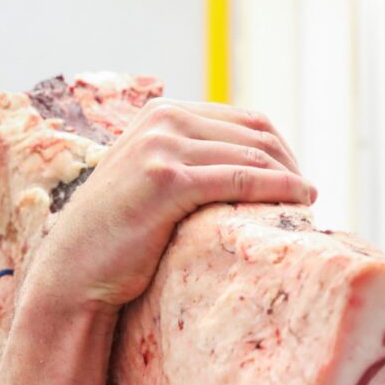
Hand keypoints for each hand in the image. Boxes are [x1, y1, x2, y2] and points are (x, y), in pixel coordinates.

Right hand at [26, 100, 313, 313]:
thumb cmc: (119, 238)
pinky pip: (241, 179)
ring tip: (309, 206)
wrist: (75, 272)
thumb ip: (188, 161)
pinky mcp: (166, 179)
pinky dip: (278, 190)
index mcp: (161, 112)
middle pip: (256, 133)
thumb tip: (252, 167)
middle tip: (309, 197)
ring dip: (290, 180)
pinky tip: (299, 204)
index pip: (245, 120)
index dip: (281, 151)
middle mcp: (162, 118)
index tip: (298, 182)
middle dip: (290, 164)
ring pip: (253, 155)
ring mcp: (162, 146)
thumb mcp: (151, 181)